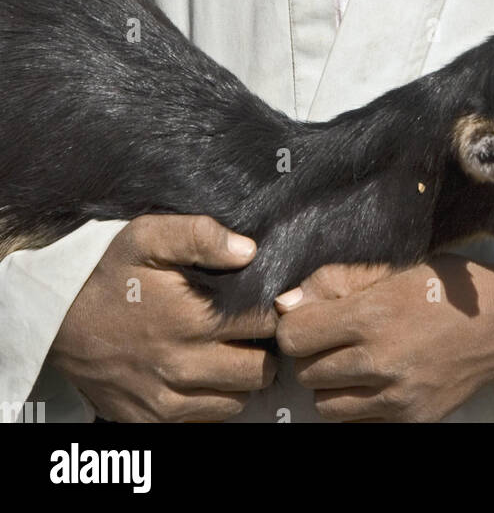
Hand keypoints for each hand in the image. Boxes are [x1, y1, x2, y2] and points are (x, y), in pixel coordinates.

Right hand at [48, 215, 278, 422]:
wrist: (55, 319)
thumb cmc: (108, 273)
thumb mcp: (148, 237)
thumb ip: (200, 236)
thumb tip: (250, 250)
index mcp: (191, 319)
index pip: (265, 323)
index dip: (273, 309)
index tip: (268, 300)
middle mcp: (183, 367)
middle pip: (260, 370)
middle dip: (265, 348)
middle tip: (253, 329)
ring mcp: (166, 401)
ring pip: (237, 401)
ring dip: (241, 378)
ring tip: (230, 350)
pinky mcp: (150, 420)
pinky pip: (204, 421)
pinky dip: (213, 401)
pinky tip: (203, 373)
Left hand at [274, 255, 493, 422]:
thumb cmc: (443, 288)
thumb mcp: (391, 269)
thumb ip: (335, 282)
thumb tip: (285, 304)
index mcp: (373, 316)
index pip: (294, 336)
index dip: (294, 325)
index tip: (310, 318)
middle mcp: (381, 362)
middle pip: (306, 372)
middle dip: (312, 354)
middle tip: (334, 337)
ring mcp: (396, 398)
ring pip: (325, 405)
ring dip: (330, 384)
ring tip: (353, 360)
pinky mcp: (410, 420)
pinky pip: (356, 421)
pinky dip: (356, 403)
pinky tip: (375, 379)